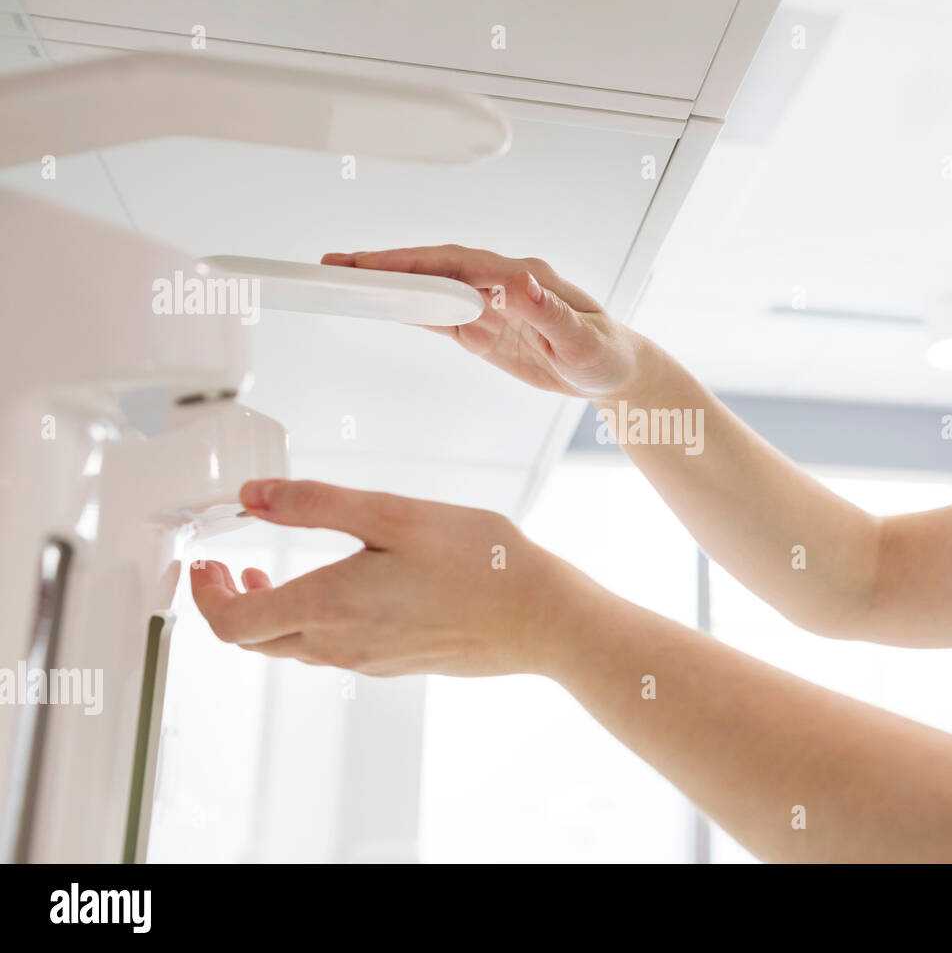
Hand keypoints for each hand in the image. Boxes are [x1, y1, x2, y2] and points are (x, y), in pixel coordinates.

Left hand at [189, 478, 599, 676]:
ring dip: (270, 615)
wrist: (539, 617)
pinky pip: (332, 650)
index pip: (234, 624)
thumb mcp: (394, 514)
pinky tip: (338, 590)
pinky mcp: (394, 663)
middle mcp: (341, 644)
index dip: (206, 595)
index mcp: (331, 605)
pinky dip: (310, 623)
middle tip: (228, 568)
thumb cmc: (478, 563)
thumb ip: (317, 504)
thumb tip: (253, 496)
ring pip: (293, 648)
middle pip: (257, 641)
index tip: (204, 564)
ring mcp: (368, 660)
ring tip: (274, 576)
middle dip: (231, 604)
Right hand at [321, 245, 654, 399]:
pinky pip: (441, 316)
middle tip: (337, 264)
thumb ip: (549, 312)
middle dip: (386, 266)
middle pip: (434, 269)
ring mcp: (490, 305)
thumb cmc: (605, 353)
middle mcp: (501, 283)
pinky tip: (381, 306)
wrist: (614, 371)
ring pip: (431, 289)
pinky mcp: (486, 329)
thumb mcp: (582, 340)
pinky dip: (410, 309)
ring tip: (343, 280)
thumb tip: (518, 283)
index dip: (414, 262)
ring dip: (390, 284)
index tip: (376, 265)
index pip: (457, 264)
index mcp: (522, 278)